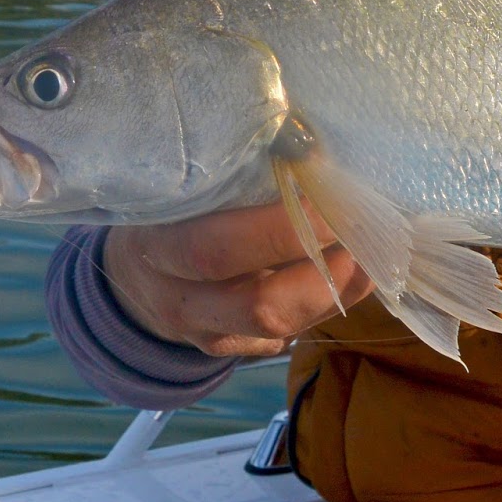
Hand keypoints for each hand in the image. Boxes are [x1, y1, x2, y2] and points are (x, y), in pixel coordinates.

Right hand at [100, 201, 374, 358]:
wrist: (130, 275)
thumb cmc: (170, 210)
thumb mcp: (183, 187)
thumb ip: (234, 177)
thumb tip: (311, 152)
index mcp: (159, 245)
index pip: (218, 250)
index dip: (284, 230)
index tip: (332, 200)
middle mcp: (179, 298)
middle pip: (260, 304)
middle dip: (324, 271)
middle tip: (364, 233)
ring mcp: (204, 332)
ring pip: (278, 328)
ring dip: (335, 290)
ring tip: (370, 252)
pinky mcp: (228, 349)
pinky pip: (282, 336)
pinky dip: (323, 305)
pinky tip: (350, 275)